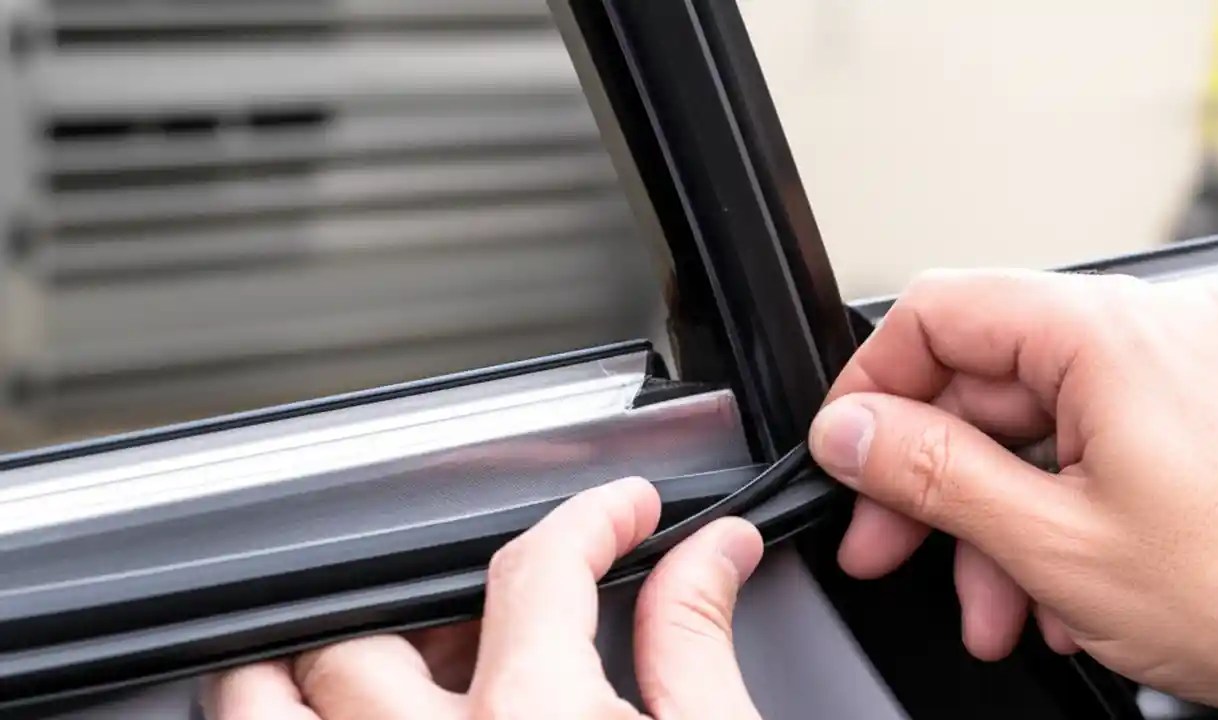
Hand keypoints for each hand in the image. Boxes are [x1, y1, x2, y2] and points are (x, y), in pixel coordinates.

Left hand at [204, 477, 763, 718]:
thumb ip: (698, 642)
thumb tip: (713, 550)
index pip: (541, 566)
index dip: (591, 517)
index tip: (622, 513)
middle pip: (374, 630)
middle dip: (431, 596)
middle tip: (490, 607)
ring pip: (262, 705)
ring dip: (290, 663)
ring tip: (351, 653)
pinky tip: (320, 714)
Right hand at [810, 269, 1217, 715]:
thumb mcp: (1054, 542)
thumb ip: (930, 472)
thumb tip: (849, 430)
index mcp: (1107, 333)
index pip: (937, 313)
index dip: (872, 386)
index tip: (848, 453)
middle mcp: (1145, 332)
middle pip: (979, 380)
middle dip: (929, 481)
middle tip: (889, 545)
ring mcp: (1174, 372)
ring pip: (1028, 428)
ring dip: (990, 521)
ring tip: (992, 606)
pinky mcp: (1192, 415)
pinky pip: (1084, 446)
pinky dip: (1050, 513)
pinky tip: (1052, 592)